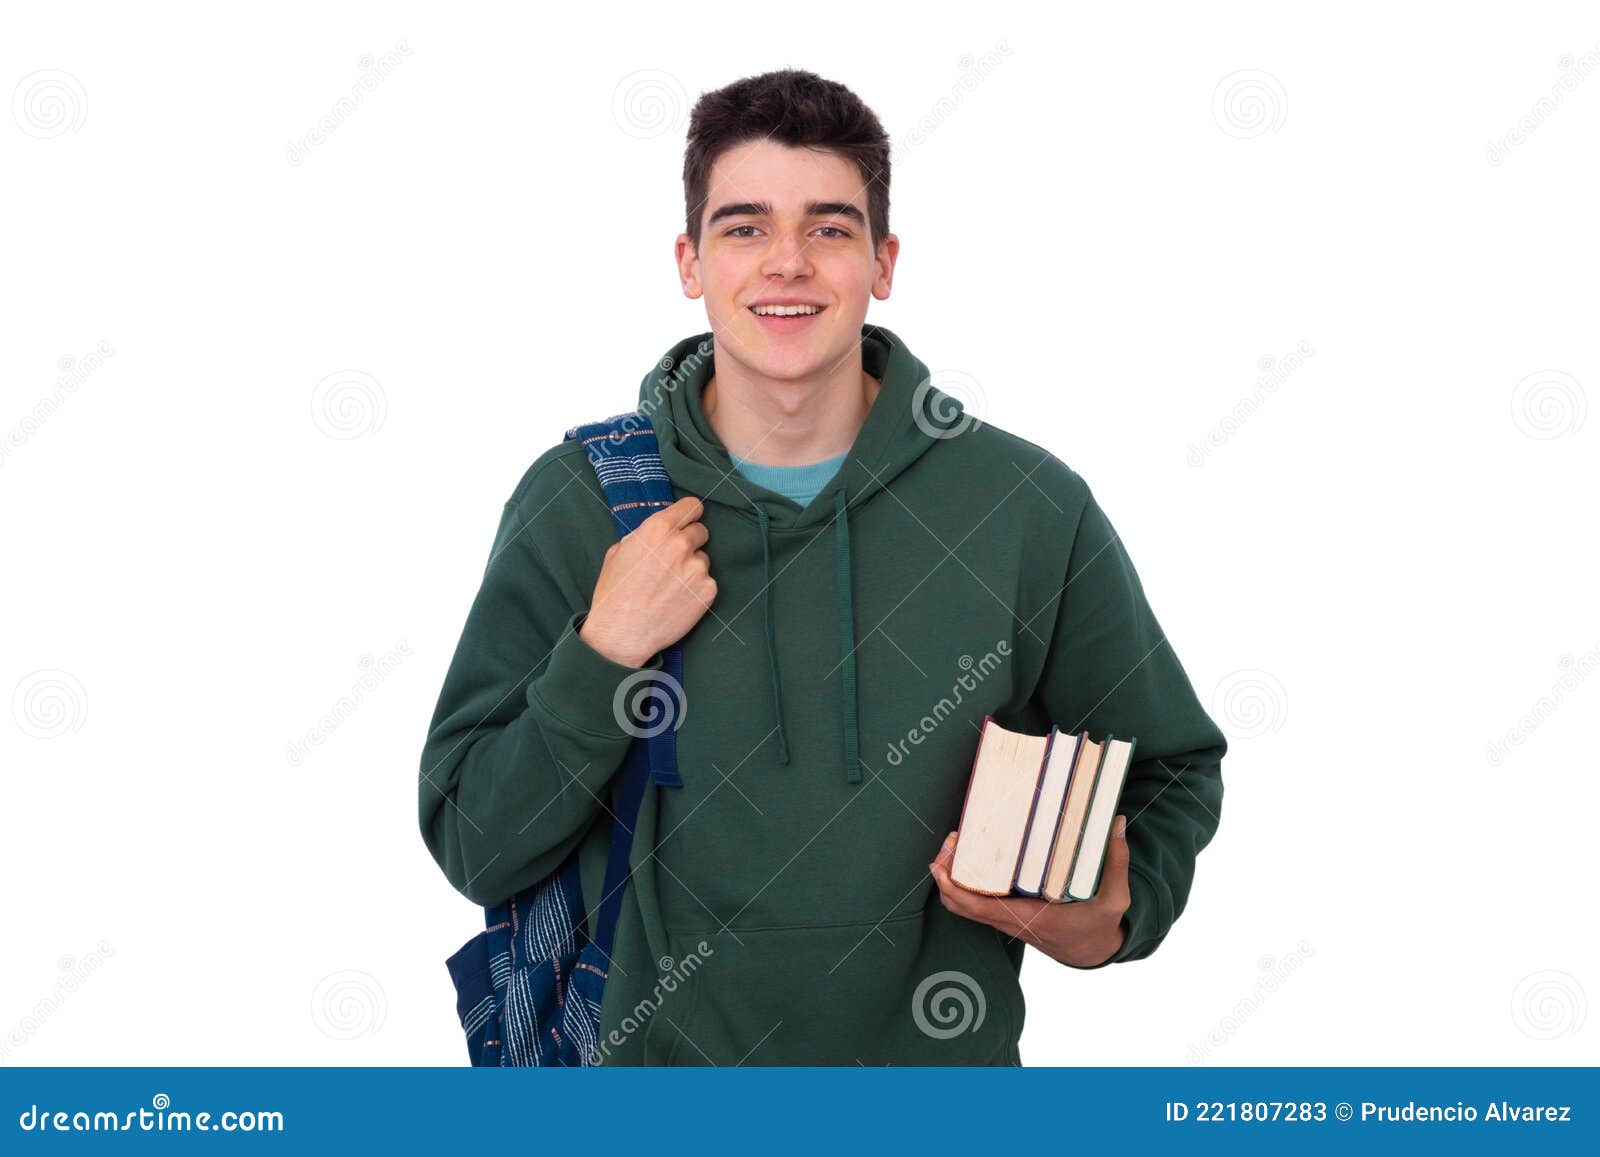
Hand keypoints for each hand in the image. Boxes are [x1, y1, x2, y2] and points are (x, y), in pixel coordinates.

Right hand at [580, 496, 716, 667]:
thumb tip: (660, 530)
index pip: (691, 506)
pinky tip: (677, 600)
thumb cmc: (615, 593)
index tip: (688, 520)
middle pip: (701, 531)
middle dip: (690, 542)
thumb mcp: (619, 552)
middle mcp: (681, 545)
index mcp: (658, 529)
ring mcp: (697, 568)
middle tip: (673, 560)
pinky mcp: (708, 591)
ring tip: (670, 586)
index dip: (689, 514)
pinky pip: (707, 582)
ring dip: (691, 568)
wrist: (622, 633)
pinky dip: (696, 589)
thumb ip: (644, 535)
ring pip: (702, 559)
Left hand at [928, 815, 1131, 967]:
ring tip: (952, 846)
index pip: (982, 908)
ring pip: (964, 907)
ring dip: (951, 881)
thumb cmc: (1101, 924)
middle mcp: (1013, 921)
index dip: (955, 889)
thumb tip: (1118, 823)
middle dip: (945, 878)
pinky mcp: (1008, 917)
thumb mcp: (1115, 898)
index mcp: (1032, 918)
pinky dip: (963, 887)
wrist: (1094, 951)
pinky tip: (966, 860)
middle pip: (962, 906)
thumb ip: (1116, 861)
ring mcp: (1007, 920)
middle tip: (947, 843)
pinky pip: (975, 906)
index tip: (940, 866)